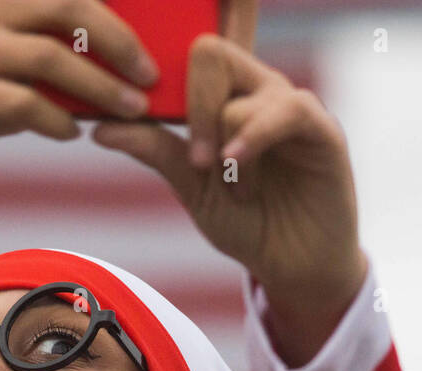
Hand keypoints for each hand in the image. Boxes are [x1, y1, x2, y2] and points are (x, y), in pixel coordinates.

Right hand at [0, 0, 162, 221]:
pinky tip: (74, 132)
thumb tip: (135, 61)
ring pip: (48, 58)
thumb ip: (65, 50)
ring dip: (99, 87)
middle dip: (117, 42)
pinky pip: (23, 103)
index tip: (156, 37)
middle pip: (65, 8)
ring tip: (131, 110)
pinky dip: (58, 120)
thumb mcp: (23, 62)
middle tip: (150, 76)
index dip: (115, 13)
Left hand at [91, 2, 367, 367]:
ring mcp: (290, 106)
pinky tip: (239, 165)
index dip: (161, 73)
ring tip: (239, 191)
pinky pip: (287, 110)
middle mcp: (258, 90)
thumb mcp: (191, 186)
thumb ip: (155, 150)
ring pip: (239, 95)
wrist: (292, 266)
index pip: (190, 54)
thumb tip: (98, 127)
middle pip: (209, 54)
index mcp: (226, 96)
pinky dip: (255, 138)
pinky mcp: (322, 129)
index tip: (142, 120)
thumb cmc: (247, 223)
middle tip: (197, 161)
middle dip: (192, 108)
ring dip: (225, 148)